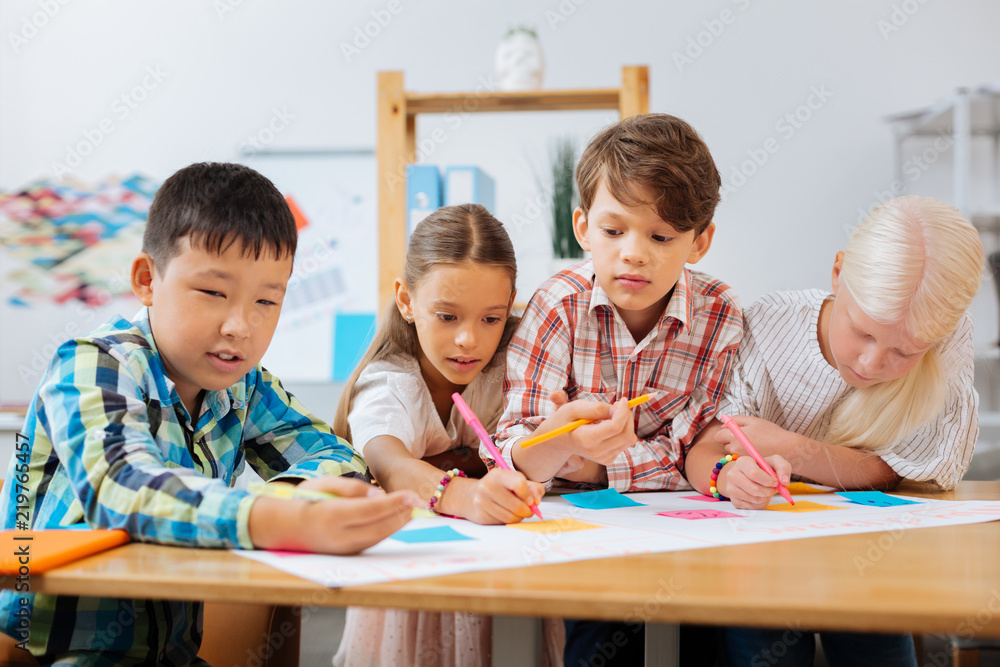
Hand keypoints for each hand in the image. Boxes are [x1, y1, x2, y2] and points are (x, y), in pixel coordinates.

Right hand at [249, 476, 421, 554]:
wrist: (284, 528)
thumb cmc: (305, 501)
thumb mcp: (323, 484)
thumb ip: (353, 488)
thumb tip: (380, 495)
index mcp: (332, 515)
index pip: (371, 509)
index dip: (394, 502)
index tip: (411, 494)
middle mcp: (339, 537)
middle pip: (379, 527)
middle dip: (402, 515)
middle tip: (418, 502)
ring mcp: (343, 549)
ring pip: (379, 537)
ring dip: (398, 524)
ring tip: (412, 510)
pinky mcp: (347, 555)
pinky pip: (372, 542)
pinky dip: (388, 531)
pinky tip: (397, 520)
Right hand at [463, 468, 544, 524]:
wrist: (470, 496)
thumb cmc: (498, 488)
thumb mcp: (515, 481)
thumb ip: (532, 488)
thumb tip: (536, 500)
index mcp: (498, 475)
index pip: (519, 484)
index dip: (528, 495)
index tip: (531, 500)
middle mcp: (487, 486)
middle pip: (517, 505)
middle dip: (527, 511)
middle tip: (529, 511)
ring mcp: (482, 501)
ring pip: (510, 517)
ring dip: (519, 517)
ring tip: (517, 513)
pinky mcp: (480, 515)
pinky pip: (502, 522)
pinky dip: (508, 521)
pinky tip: (505, 514)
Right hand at [545, 391, 635, 465]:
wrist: (558, 441)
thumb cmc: (565, 421)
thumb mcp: (574, 408)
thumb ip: (595, 408)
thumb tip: (615, 410)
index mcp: (586, 439)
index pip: (615, 427)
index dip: (623, 411)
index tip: (622, 400)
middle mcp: (596, 452)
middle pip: (626, 434)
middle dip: (626, 416)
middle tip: (618, 405)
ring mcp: (603, 458)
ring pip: (629, 439)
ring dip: (625, 423)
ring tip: (611, 415)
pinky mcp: (608, 459)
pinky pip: (625, 443)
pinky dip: (622, 431)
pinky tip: (609, 426)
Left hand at [716, 415, 798, 461]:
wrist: (787, 449)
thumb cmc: (771, 433)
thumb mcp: (753, 421)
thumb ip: (736, 420)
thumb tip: (723, 424)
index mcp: (736, 436)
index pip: (718, 436)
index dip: (723, 432)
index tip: (731, 432)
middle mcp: (736, 448)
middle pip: (724, 445)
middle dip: (730, 441)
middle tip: (744, 438)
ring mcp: (741, 458)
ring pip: (732, 453)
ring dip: (737, 449)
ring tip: (752, 445)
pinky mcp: (748, 465)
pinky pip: (740, 459)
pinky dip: (744, 456)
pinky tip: (755, 452)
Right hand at [720, 455, 791, 509]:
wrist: (748, 476)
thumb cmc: (762, 468)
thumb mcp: (774, 462)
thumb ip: (783, 467)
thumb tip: (784, 482)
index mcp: (742, 462)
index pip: (754, 473)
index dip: (768, 480)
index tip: (775, 482)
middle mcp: (732, 474)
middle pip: (754, 489)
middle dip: (769, 491)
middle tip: (773, 489)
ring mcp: (731, 488)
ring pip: (754, 499)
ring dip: (766, 497)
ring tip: (766, 491)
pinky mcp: (734, 501)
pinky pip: (752, 507)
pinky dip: (761, 503)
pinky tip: (760, 496)